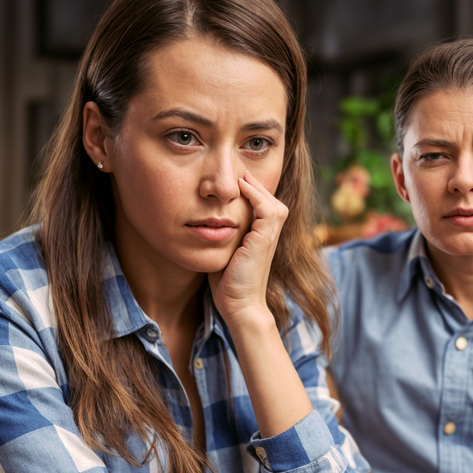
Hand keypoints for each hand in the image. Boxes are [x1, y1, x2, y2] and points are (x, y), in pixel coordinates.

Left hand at [207, 171, 287, 324]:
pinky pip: (265, 206)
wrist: (238, 303)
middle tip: (232, 168)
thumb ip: (221, 230)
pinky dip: (254, 194)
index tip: (225, 177)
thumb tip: (201, 214)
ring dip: (252, 184)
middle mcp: (270, 230)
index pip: (258, 199)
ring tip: (236, 174)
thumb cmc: (228, 280)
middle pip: (265, 194)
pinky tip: (239, 186)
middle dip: (250, 181)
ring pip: (268, 197)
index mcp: (262, 231)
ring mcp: (270, 233)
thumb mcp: (224, 247)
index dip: (244, 187)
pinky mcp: (266, 236)